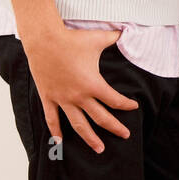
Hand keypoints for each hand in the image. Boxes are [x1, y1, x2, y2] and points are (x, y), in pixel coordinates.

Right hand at [22, 26, 138, 152]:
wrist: (44, 41)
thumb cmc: (72, 40)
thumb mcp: (98, 38)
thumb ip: (115, 37)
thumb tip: (127, 31)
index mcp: (93, 84)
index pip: (114, 101)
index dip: (126, 105)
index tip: (133, 106)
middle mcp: (79, 96)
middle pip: (101, 118)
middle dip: (115, 128)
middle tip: (125, 135)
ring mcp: (62, 99)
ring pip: (78, 125)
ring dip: (90, 138)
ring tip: (99, 148)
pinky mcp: (48, 98)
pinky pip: (52, 119)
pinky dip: (56, 131)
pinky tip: (60, 142)